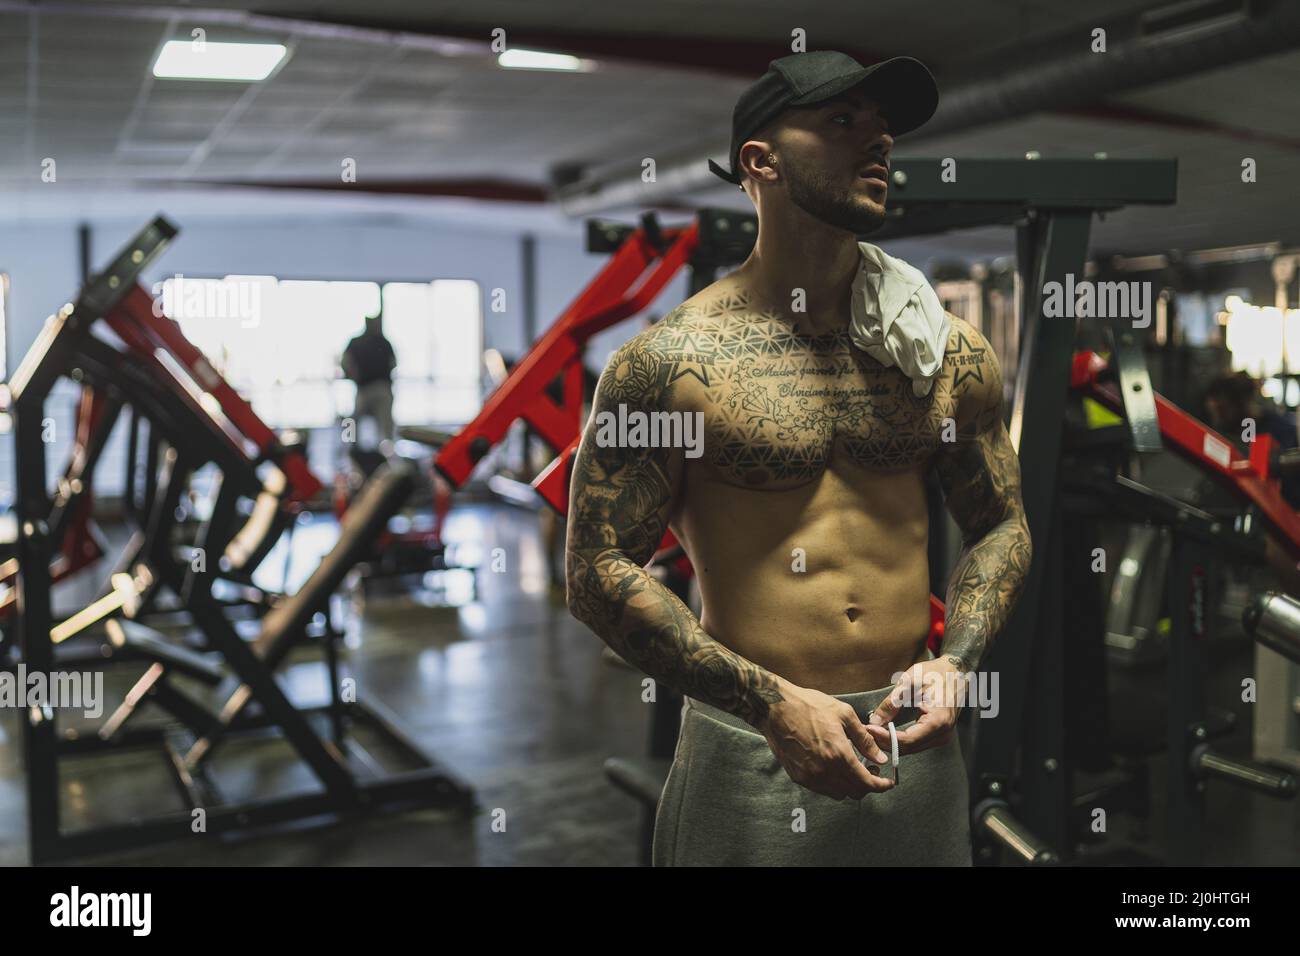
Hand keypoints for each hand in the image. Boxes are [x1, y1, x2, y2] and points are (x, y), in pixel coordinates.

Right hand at [756, 678, 895, 800]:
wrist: (775, 708)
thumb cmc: (809, 706)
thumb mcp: (844, 714)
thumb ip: (864, 740)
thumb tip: (880, 758)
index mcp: (838, 754)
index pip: (866, 782)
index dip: (881, 785)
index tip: (888, 782)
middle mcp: (824, 771)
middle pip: (854, 792)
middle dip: (868, 785)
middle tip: (872, 770)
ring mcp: (809, 776)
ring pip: (838, 794)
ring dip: (850, 786)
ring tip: (852, 768)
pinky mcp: (797, 776)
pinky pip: (822, 789)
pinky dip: (833, 784)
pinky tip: (834, 767)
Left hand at [866, 657, 962, 754]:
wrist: (955, 671)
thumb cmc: (935, 672)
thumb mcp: (910, 682)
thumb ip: (892, 702)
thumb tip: (873, 721)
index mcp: (939, 720)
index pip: (908, 739)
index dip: (885, 737)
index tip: (868, 729)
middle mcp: (943, 733)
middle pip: (909, 747)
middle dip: (885, 741)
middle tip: (865, 730)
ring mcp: (942, 737)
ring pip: (911, 748)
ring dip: (891, 742)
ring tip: (872, 730)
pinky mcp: (938, 735)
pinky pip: (916, 743)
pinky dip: (900, 739)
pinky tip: (885, 731)